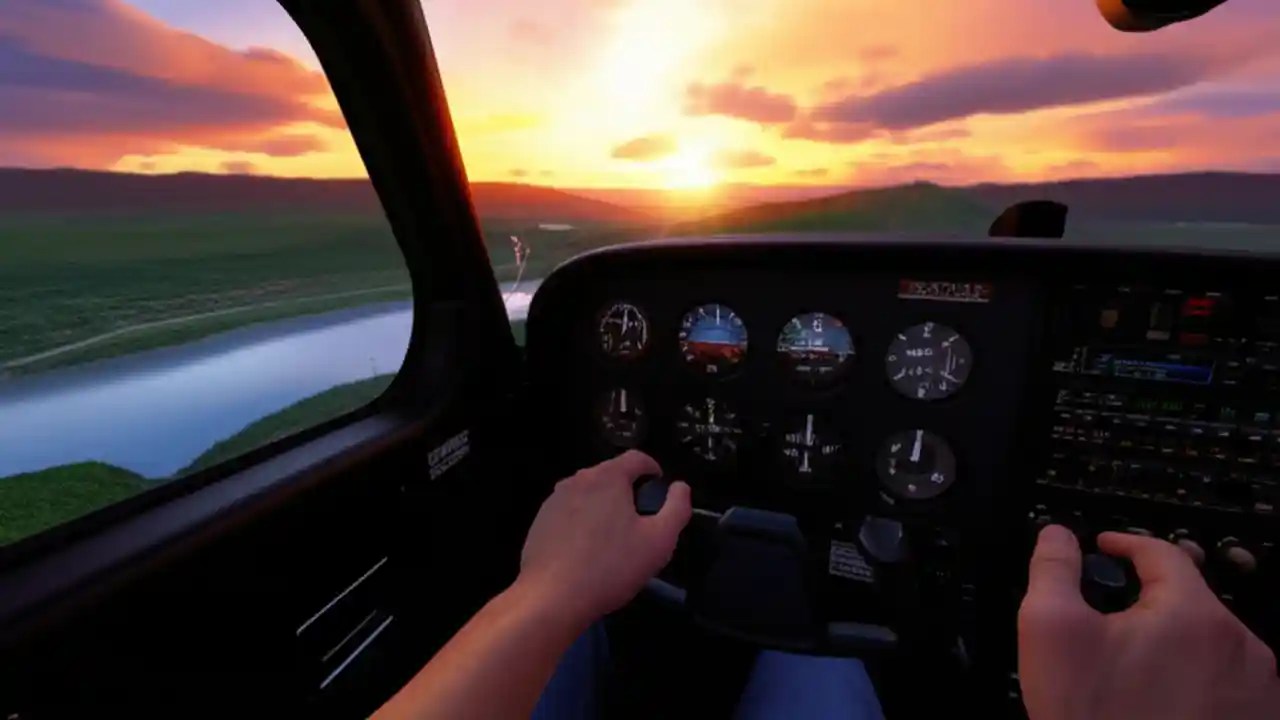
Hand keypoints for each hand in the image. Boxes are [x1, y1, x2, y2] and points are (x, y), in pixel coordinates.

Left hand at [517, 451, 692, 627]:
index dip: (653, 468)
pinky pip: (569, 513)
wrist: (552, 597)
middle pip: (610, 475)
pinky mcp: (540, 521)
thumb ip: (677, 508)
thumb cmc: (611, 566)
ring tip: (614, 538)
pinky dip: (582, 523)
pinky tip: (587, 551)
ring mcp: (554, 500)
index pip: (637, 457)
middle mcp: (577, 480)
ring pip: (588, 494)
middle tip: (640, 521)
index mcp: (607, 477)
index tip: (660, 488)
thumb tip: (680, 487)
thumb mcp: (659, 541)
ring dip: (604, 507)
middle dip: (628, 491)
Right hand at [1018, 525, 1279, 719]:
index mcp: (1195, 614)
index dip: (1126, 543)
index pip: (1163, 553)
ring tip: (1133, 668)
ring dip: (1176, 642)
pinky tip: (1162, 702)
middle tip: (1109, 619)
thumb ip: (1052, 570)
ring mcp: (1260, 693)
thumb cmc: (1094, 716)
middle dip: (1150, 600)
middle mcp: (1243, 648)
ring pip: (1212, 644)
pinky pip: (1227, 686)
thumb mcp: (1050, 633)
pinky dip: (1196, 682)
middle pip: (1191, 600)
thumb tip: (1057, 535)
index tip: (1103, 548)